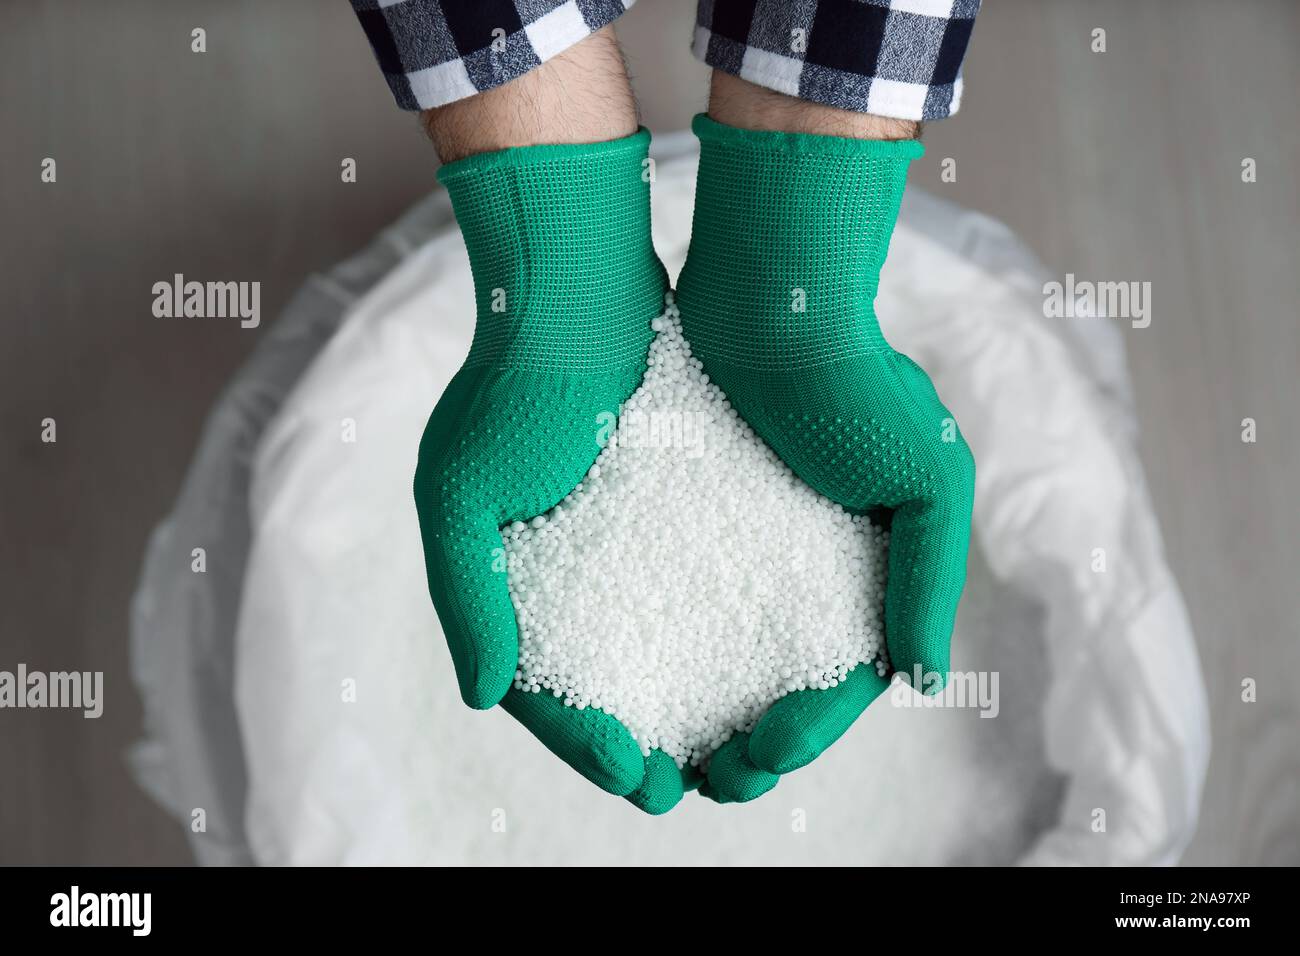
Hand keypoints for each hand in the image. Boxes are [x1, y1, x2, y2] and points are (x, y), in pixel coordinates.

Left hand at [676, 110, 974, 797]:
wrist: (771, 298)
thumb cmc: (856, 383)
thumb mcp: (927, 476)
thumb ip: (930, 579)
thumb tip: (920, 680)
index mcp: (871, 574)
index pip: (843, 683)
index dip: (807, 732)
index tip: (757, 760)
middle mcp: (813, 571)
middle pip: (781, 685)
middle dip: (746, 744)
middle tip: (699, 781)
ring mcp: (753, 547)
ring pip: (727, 659)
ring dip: (701, 714)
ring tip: (663, 757)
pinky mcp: (698, 521)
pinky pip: (679, 605)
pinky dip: (665, 653)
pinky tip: (633, 686)